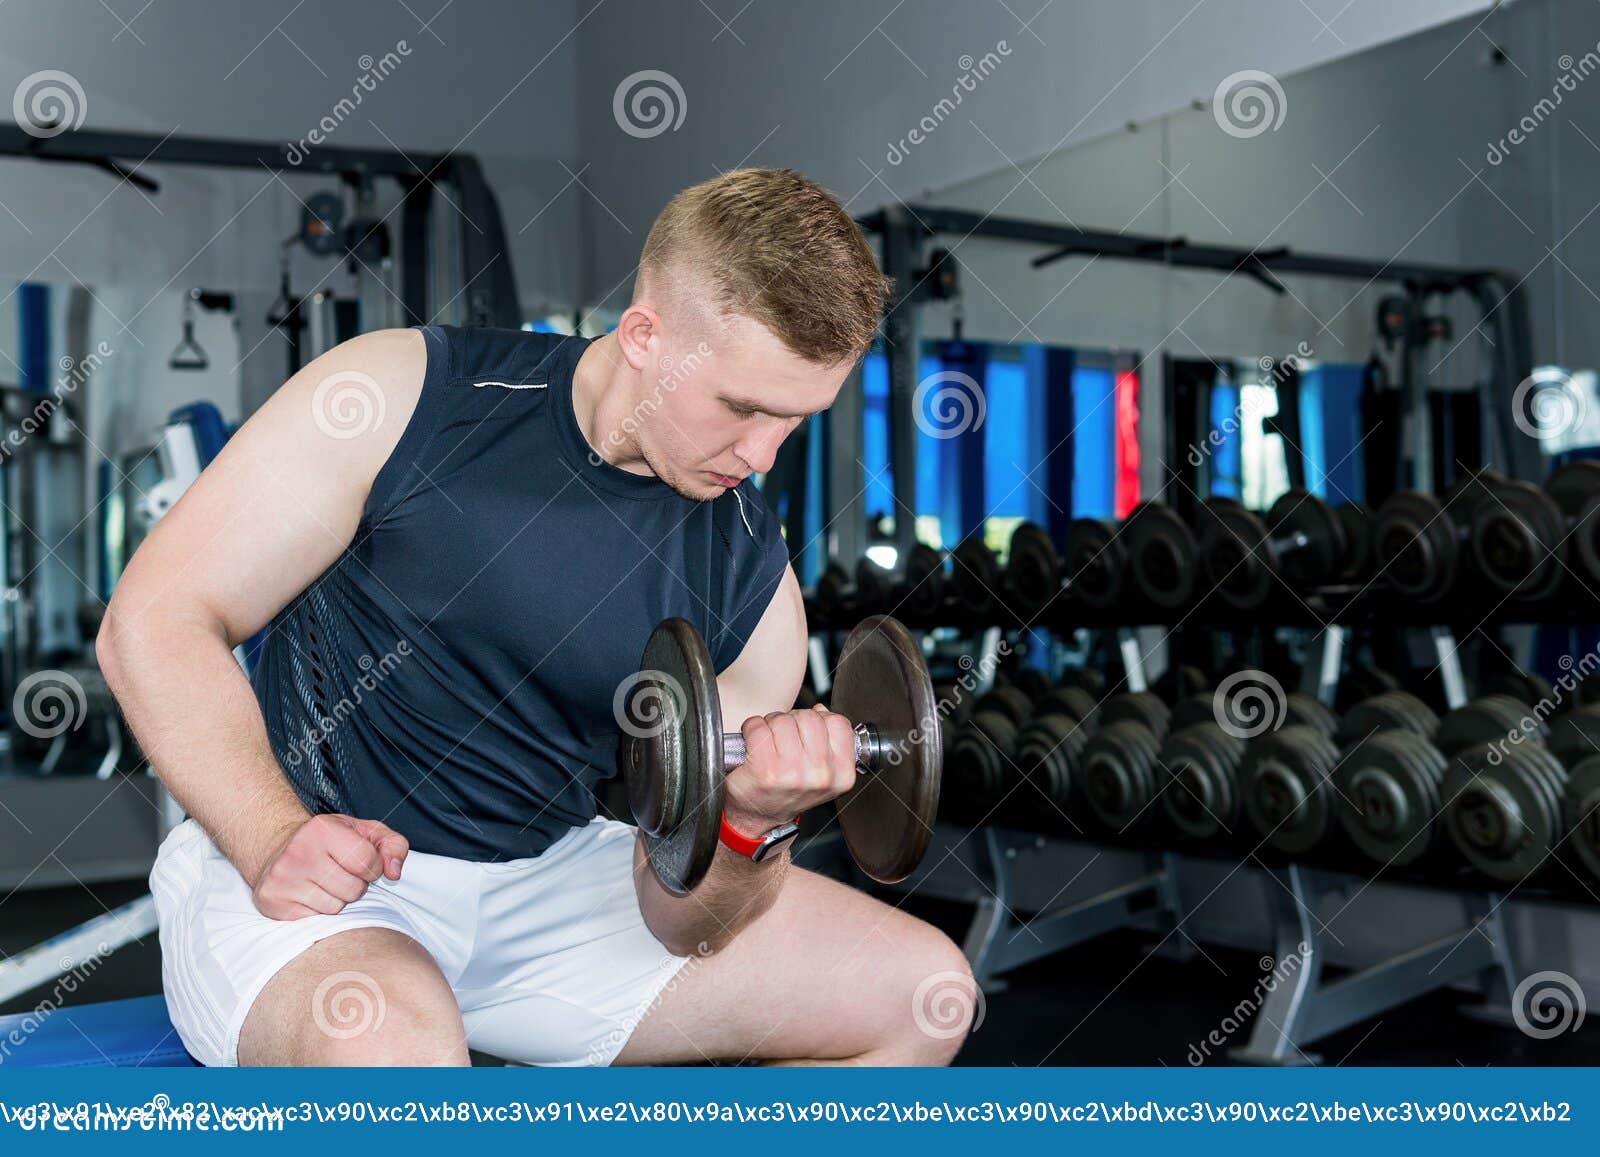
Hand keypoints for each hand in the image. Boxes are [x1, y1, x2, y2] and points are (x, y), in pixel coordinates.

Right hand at [250, 814, 408, 920]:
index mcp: (323, 830)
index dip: (374, 867)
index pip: (369, 862)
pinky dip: (319, 910)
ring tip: (325, 882)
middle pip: (354, 890)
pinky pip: (315, 920)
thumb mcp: (364, 831)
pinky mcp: (274, 902)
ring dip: (338, 899)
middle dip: (356, 885)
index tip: (363, 863)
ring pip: (335, 908)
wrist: (278, 847)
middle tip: (342, 873)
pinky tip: (310, 893)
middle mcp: (299, 852)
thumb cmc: (329, 840)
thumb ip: (393, 845)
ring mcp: (283, 879)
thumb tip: (394, 873)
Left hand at [723, 703, 857, 834]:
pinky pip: (758, 726)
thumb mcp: (822, 772)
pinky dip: (751, 729)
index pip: (838, 723)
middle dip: (793, 721)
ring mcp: (792, 773)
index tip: (808, 734)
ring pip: (783, 719)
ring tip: (770, 743)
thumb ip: (829, 740)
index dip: (820, 721)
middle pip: (809, 717)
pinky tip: (754, 744)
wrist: (758, 816)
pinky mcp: (765, 769)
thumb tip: (821, 711)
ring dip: (771, 724)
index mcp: (841, 775)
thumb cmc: (787, 792)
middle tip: (785, 739)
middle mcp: (820, 776)